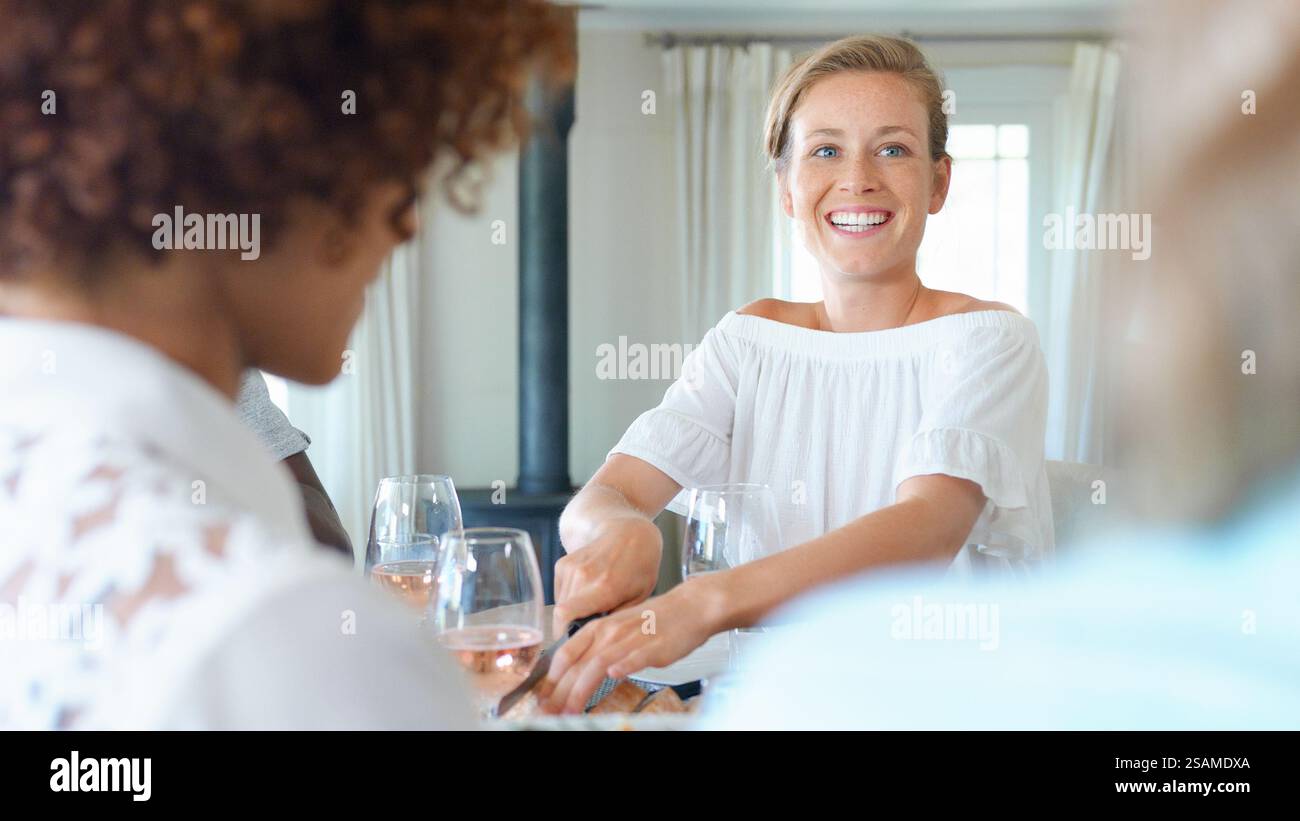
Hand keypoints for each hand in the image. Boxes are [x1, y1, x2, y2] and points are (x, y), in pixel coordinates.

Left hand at [538, 578, 723, 713]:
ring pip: (598, 665)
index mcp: (598, 627)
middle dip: (559, 694)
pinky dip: (624, 666)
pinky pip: (636, 657)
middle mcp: (610, 632)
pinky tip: (613, 677)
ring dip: (581, 690)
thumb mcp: (618, 629)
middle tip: (547, 714)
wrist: (689, 607)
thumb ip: (596, 648)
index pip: (565, 654)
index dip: (550, 679)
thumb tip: (574, 672)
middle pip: (577, 665)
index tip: (541, 699)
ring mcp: (631, 639)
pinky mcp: (654, 647)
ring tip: (571, 711)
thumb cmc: (654, 621)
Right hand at [552, 516, 660, 637]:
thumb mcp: (639, 596)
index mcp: (605, 586)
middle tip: (587, 636)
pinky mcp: (562, 564)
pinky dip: (570, 600)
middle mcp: (583, 575)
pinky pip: (559, 594)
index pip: (566, 614)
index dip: (564, 635)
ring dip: (571, 614)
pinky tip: (588, 593)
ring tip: (593, 611)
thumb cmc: (639, 566)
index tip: (572, 647)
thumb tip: (598, 643)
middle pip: (561, 616)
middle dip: (570, 630)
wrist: (628, 531)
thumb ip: (616, 620)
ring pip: (560, 606)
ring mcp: (570, 567)